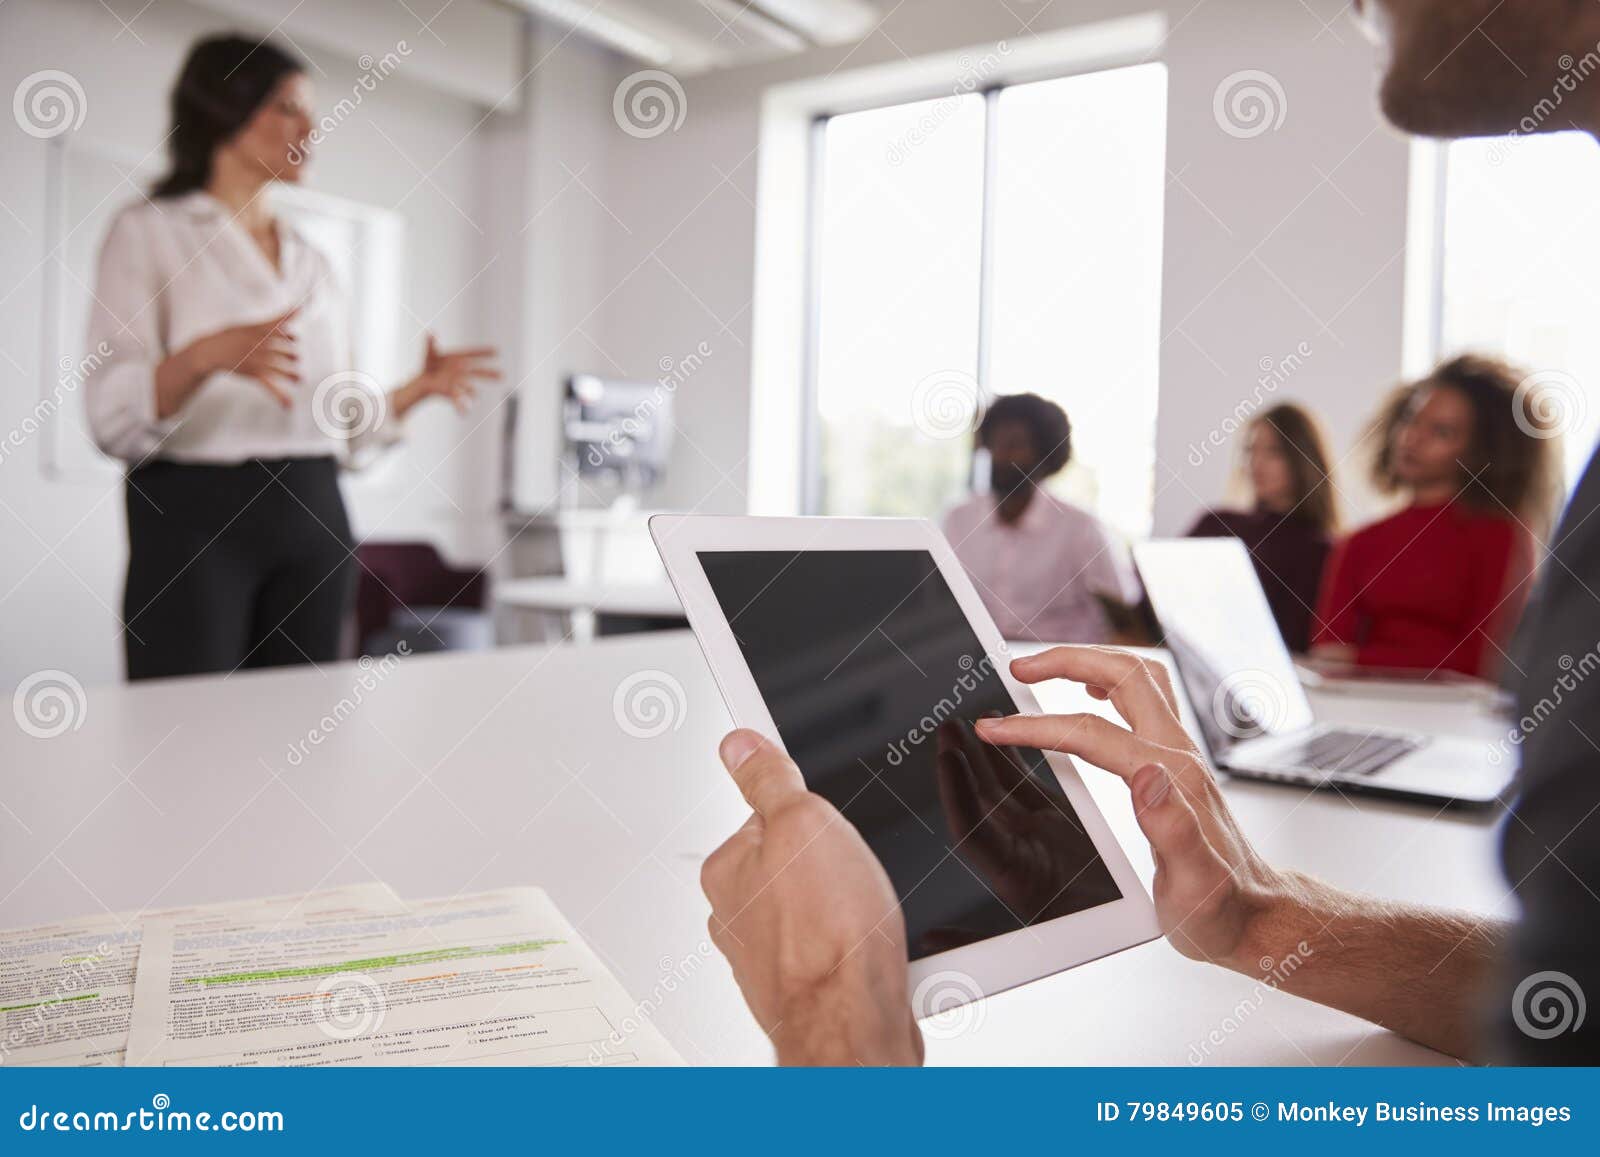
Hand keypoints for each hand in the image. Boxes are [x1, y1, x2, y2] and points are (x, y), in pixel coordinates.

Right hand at [182, 306, 300, 409]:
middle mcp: (260, 345)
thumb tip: (298, 308)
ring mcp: (257, 360)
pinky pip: (270, 386)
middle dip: (291, 355)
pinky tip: (288, 405)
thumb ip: (276, 320)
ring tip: (299, 379)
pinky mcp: (253, 374)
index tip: (294, 338)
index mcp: (260, 332)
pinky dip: (280, 396)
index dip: (289, 336)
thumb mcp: (252, 325)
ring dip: (291, 375)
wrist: (210, 350)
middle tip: (295, 358)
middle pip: (283, 350)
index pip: (280, 331)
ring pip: (280, 369)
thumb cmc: (233, 336)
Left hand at [394, 335, 499, 416]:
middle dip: (489, 374)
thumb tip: (429, 334)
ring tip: (474, 395)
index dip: (483, 352)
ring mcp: (458, 382)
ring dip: (471, 392)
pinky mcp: (452, 393)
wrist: (424, 380)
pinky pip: (459, 401)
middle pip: (478, 372)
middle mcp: (461, 371)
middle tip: (502, 376)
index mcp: (458, 358)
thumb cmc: (428, 364)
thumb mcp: (428, 352)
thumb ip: (430, 344)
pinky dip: (461, 407)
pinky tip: (463, 413)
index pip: (472, 354)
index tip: (496, 351)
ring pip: (469, 388)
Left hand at [701, 729, 922, 1066]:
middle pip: (798, 860)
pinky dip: (865, 942)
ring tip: (869, 913)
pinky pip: (844, 945)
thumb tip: (739, 744)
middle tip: (855, 872)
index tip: (830, 823)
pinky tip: (878, 944)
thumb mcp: (803, 821)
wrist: (858, 1026)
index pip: (766, 814)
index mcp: (727, 870)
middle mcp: (739, 916)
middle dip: (835, 861)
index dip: (809, 812)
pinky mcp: (811, 984)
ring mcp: (774, 955)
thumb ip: (768, 779)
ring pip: (825, 906)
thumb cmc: (829, 938)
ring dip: (853, 905)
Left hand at [929, 717, 1119, 948]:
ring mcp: (1035, 836)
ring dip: (983, 754)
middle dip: (962, 763)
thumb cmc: (1093, 942)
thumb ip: (977, 943)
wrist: (1125, 938)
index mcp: (1013, 879)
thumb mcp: (1038, 949)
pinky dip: (1016, 760)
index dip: (957, 795)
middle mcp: (1018, 852)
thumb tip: (924, 940)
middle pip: (980, 802)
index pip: (973, 829)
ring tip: (964, 722)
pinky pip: (1028, 786)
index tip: (948, 759)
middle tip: (945, 728)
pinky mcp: (1056, 825)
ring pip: (1002, 787)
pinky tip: (1006, 734)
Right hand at [974, 646, 1289, 971]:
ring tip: (1044, 668)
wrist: (1254, 916)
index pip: (1092, 732)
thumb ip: (1174, 830)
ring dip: (1087, 662)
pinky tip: (1087, 694)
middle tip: (1019, 669)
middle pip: (1123, 676)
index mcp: (1172, 779)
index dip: (1037, 726)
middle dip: (1065, 660)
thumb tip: (1148, 777)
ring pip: (1135, 678)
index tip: (994, 728)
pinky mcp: (1175, 762)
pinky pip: (1140, 700)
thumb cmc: (1220, 908)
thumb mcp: (1194, 885)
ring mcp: (1179, 754)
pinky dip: (1105, 683)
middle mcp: (1178, 755)